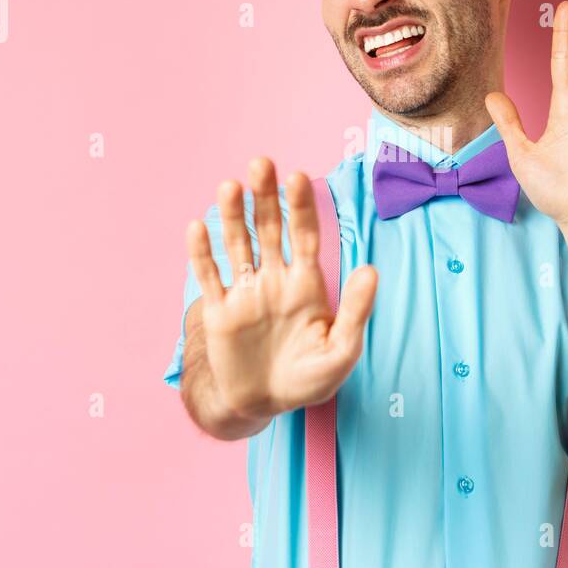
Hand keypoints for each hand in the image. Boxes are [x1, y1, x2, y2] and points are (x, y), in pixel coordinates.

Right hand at [187, 158, 377, 421]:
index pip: (304, 235)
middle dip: (265, 197)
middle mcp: (274, 279)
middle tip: (261, 163)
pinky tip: (197, 227)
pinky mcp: (219, 311)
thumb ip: (357, 311)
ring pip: (238, 245)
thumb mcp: (342, 350)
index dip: (300, 206)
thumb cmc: (309, 379)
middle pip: (269, 229)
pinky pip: (209, 276)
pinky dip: (202, 253)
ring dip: (233, 216)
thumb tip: (371, 269)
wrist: (265, 404)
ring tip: (230, 187)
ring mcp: (245, 292)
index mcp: (306, 283)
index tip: (297, 177)